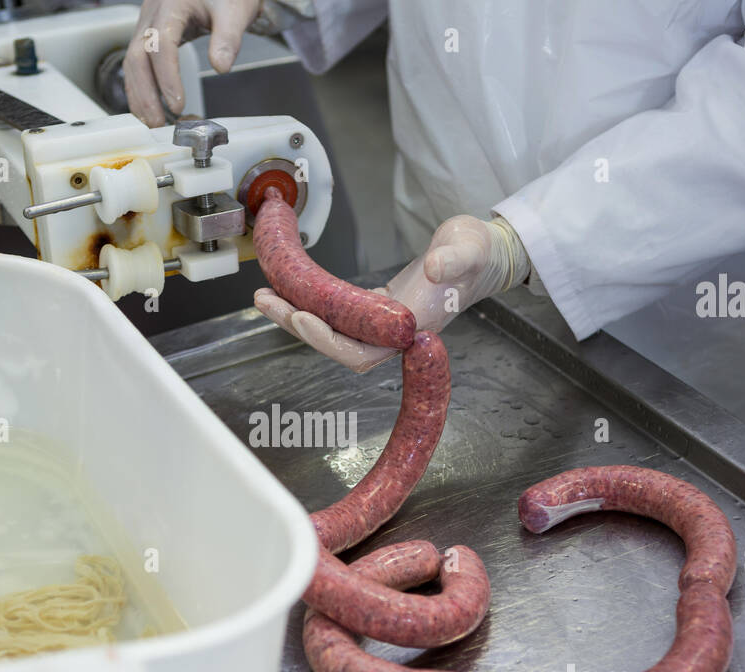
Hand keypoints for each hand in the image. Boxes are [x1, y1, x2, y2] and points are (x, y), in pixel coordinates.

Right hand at [124, 0, 261, 126]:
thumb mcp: (235, 11)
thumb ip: (228, 38)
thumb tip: (221, 67)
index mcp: (171, 4)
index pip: (160, 43)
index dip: (167, 77)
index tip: (178, 103)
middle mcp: (152, 13)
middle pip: (137, 55)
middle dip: (145, 93)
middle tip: (158, 122)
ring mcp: (147, 23)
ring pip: (132, 61)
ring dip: (139, 94)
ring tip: (153, 121)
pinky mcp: (149, 34)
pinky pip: (137, 62)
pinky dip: (140, 86)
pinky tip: (149, 107)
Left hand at [256, 214, 529, 371]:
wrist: (481, 256)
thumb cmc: (477, 254)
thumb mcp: (469, 248)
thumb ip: (455, 259)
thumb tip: (435, 270)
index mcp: (412, 326)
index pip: (364, 350)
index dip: (331, 340)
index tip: (304, 316)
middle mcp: (392, 332)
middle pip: (337, 345)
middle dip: (298, 326)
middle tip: (265, 300)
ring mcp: (381, 322)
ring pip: (331, 330)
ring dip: (294, 315)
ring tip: (263, 296)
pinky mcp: (372, 307)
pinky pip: (334, 312)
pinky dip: (308, 301)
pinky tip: (285, 286)